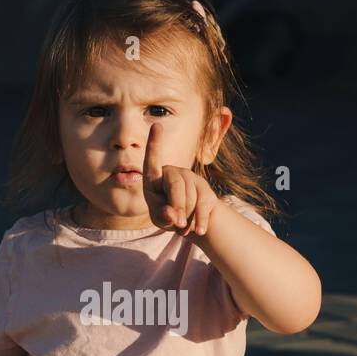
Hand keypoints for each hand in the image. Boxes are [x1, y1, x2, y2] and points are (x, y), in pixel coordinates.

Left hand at [142, 122, 219, 236]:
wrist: (191, 220)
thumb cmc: (168, 216)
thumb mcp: (161, 219)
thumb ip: (163, 216)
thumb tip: (172, 214)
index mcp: (154, 179)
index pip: (152, 161)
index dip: (155, 144)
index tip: (156, 125)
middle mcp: (171, 173)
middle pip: (175, 186)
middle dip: (177, 207)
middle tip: (178, 225)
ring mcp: (189, 178)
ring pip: (190, 196)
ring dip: (187, 216)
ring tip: (184, 227)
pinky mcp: (204, 188)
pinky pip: (202, 204)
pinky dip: (200, 220)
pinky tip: (199, 230)